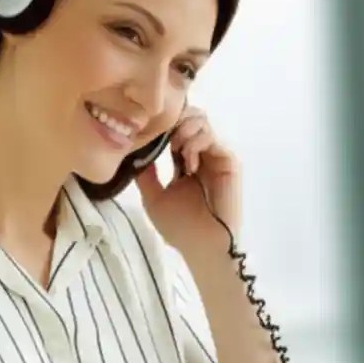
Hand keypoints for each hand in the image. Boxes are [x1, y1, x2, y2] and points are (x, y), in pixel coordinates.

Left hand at [134, 106, 240, 259]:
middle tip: (164, 138)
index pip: (177, 127)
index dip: (163, 124)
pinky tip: (187, 163)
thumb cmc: (180, 227)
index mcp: (186, 160)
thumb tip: (135, 153)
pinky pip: (212, 138)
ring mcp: (217, 156)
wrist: (202, 246)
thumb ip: (146, 175)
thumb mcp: (153, 198)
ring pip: (202, 120)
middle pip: (192, 116)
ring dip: (184, 129)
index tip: (147, 131)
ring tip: (175, 149)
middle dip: (175, 120)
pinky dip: (196, 143)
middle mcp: (203, 153)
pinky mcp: (229, 161)